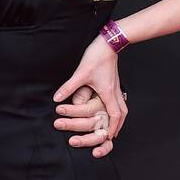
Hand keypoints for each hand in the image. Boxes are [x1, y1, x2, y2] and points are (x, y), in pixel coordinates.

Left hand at [53, 38, 127, 155]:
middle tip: (112, 136)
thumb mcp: (81, 73)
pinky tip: (111, 110)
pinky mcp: (114, 82)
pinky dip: (117, 109)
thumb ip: (68, 87)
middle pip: (122, 113)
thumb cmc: (96, 56)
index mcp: (108, 92)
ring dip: (119, 118)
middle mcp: (114, 91)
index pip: (114, 114)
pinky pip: (119, 100)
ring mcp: (116, 87)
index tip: (109, 137)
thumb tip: (57, 99)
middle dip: (118, 126)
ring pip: (122, 107)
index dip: (112, 127)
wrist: (108, 43)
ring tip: (114, 126)